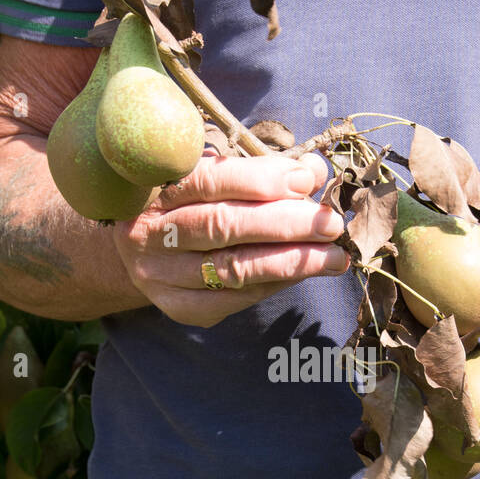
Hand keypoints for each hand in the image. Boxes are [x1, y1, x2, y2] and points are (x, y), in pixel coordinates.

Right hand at [110, 152, 347, 326]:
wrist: (146, 250)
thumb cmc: (191, 202)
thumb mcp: (217, 175)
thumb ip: (262, 171)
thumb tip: (314, 172)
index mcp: (156, 188)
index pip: (209, 182)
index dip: (260, 180)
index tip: (306, 179)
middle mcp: (149, 233)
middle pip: (222, 227)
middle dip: (285, 224)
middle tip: (331, 224)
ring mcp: (159, 274)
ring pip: (231, 269)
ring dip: (290, 262)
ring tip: (333, 257)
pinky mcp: (177, 306)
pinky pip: (232, 299)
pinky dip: (272, 285)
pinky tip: (302, 274)